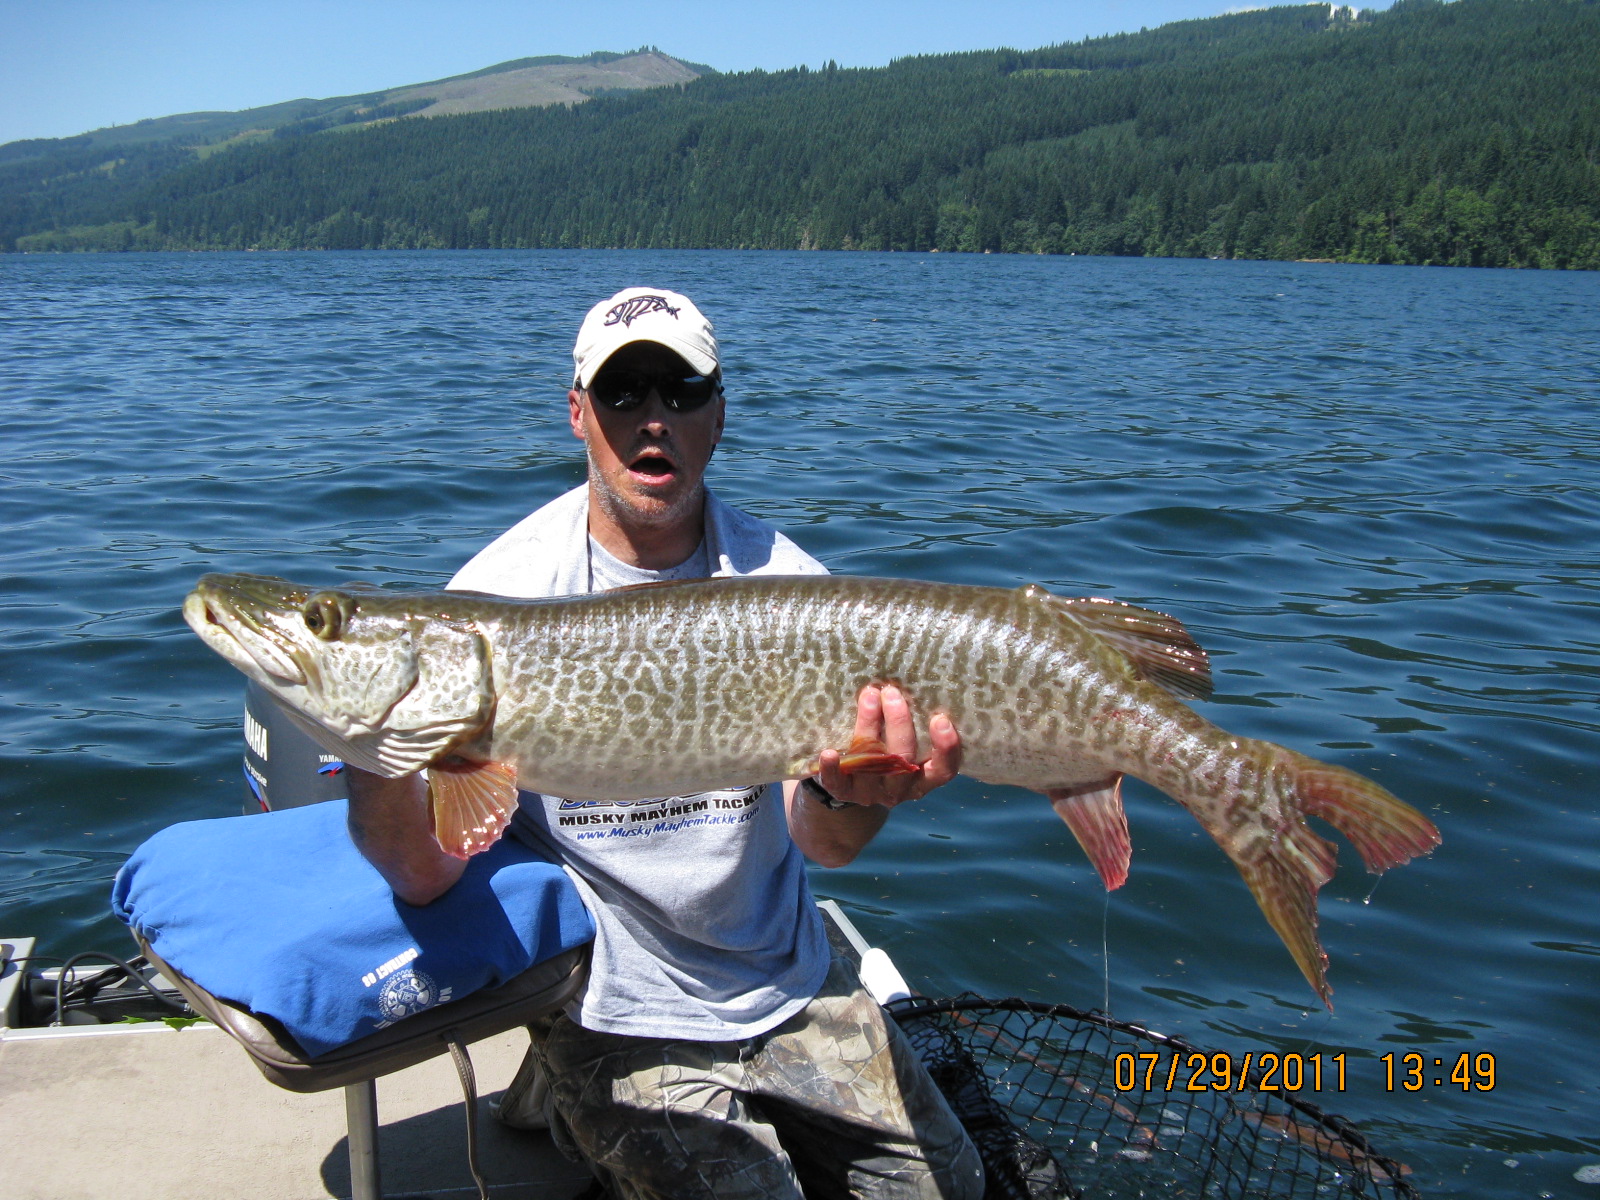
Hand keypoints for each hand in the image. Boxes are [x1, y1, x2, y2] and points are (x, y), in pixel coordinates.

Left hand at [814, 684, 961, 808]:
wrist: (848, 778)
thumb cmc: (886, 747)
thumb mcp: (903, 739)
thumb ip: (911, 720)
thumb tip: (908, 676)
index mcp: (923, 777)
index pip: (944, 769)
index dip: (946, 747)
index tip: (940, 719)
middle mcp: (901, 788)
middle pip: (905, 759)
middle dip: (899, 724)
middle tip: (891, 693)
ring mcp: (872, 792)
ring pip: (873, 764)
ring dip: (869, 729)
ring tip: (868, 698)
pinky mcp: (844, 792)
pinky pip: (837, 783)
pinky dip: (832, 769)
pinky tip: (829, 753)